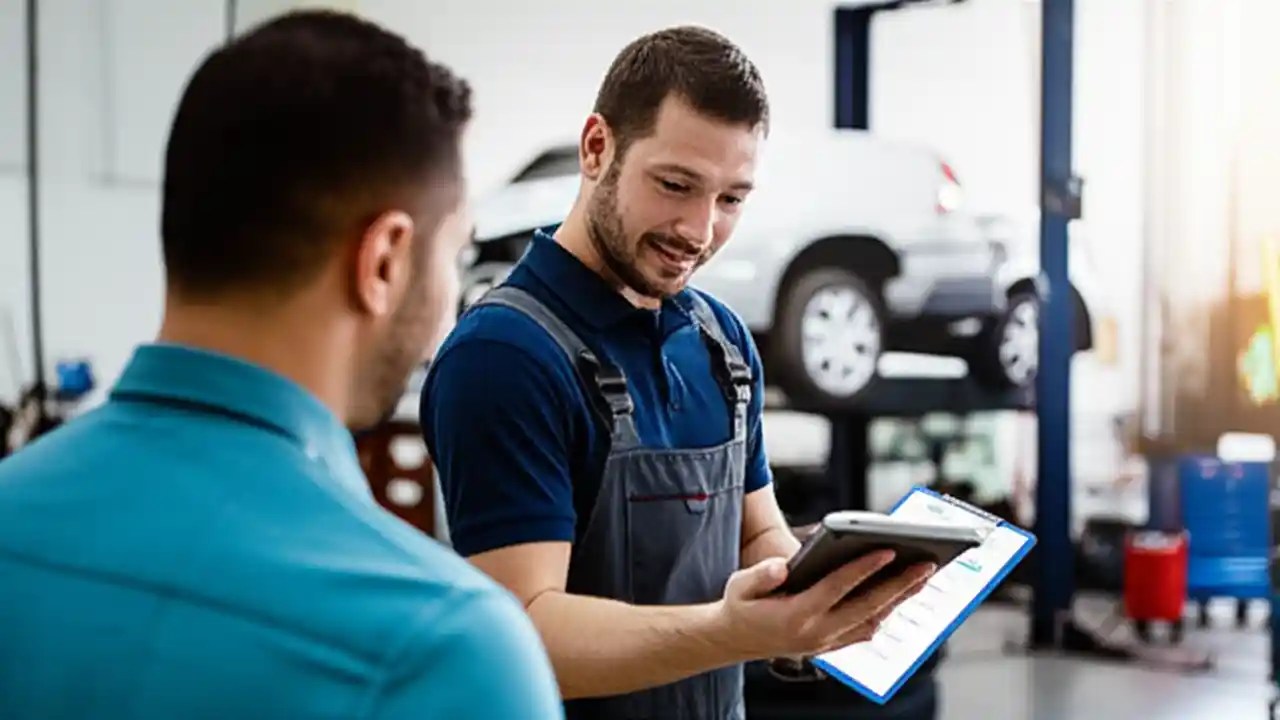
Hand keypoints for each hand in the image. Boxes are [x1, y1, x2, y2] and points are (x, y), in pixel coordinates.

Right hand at [714, 551, 934, 660]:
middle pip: (867, 606)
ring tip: (922, 575)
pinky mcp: (831, 645)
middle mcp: (816, 633)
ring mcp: (826, 642)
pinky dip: (886, 612)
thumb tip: (782, 567)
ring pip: (872, 620)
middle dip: (898, 584)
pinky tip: (900, 595)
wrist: (735, 640)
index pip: (838, 588)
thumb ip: (760, 575)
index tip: (888, 549)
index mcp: (796, 615)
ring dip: (899, 599)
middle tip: (926, 563)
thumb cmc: (741, 605)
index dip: (864, 568)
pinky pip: (866, 631)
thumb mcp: (740, 585)